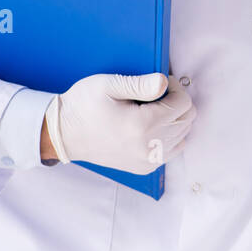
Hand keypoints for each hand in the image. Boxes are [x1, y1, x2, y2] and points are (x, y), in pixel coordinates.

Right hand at [43, 71, 195, 172]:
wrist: (64, 135)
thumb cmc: (83, 106)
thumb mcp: (107, 85)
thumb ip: (139, 83)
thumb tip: (164, 83)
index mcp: (142, 126)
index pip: (184, 103)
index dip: (175, 88)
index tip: (160, 83)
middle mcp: (149, 148)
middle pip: (187, 120)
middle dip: (178, 102)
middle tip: (156, 94)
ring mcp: (148, 161)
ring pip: (183, 135)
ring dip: (175, 119)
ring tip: (153, 109)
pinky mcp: (145, 167)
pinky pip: (173, 150)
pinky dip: (170, 136)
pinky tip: (152, 125)